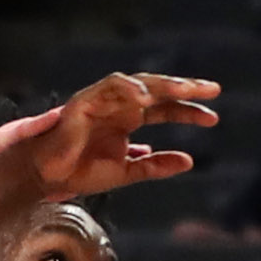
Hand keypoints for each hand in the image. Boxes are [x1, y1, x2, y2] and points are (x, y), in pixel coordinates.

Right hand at [21, 73, 219, 199]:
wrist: (48, 177)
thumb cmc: (81, 171)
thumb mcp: (126, 172)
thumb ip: (156, 166)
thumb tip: (190, 161)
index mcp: (129, 119)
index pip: (165, 109)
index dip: (189, 111)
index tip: (212, 118)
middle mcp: (119, 105)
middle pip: (157, 90)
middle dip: (184, 88)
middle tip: (212, 89)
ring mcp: (102, 100)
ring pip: (137, 83)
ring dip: (162, 84)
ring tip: (185, 88)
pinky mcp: (84, 101)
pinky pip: (108, 87)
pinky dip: (127, 88)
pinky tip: (145, 97)